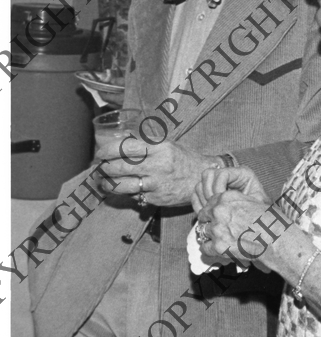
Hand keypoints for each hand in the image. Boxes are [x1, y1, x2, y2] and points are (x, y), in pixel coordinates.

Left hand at [96, 137, 223, 206]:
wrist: (202, 179)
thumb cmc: (184, 158)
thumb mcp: (167, 144)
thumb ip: (145, 141)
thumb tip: (121, 137)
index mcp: (159, 148)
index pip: (125, 147)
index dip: (107, 151)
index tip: (100, 153)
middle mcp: (157, 166)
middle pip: (119, 167)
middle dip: (105, 168)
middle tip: (101, 167)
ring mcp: (156, 184)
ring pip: (122, 185)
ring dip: (108, 184)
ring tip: (104, 181)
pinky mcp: (156, 199)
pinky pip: (134, 196)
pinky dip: (126, 193)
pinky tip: (124, 189)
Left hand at [191, 169, 279, 269]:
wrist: (275, 239)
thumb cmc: (269, 220)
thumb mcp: (252, 201)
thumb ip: (236, 202)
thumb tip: (228, 206)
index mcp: (226, 198)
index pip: (209, 202)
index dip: (212, 210)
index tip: (216, 216)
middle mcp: (218, 211)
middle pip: (202, 216)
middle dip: (208, 222)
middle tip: (217, 229)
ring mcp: (217, 229)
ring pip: (202, 232)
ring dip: (209, 236)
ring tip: (219, 239)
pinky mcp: (218, 247)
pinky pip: (204, 248)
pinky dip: (209, 250)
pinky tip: (218, 249)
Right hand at [192, 166, 268, 210]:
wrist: (260, 221)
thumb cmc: (260, 212)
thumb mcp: (259, 203)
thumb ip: (248, 199)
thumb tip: (227, 199)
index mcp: (242, 174)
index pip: (222, 174)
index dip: (218, 188)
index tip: (221, 200)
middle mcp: (228, 174)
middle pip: (208, 174)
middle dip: (209, 193)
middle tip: (214, 207)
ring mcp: (216, 182)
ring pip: (200, 185)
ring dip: (203, 200)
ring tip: (211, 212)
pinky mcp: (209, 192)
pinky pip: (195, 195)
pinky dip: (198, 204)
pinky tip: (205, 214)